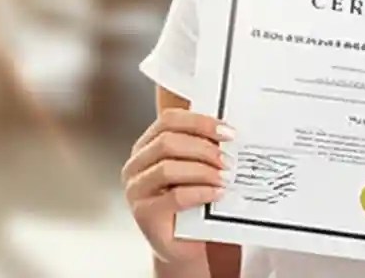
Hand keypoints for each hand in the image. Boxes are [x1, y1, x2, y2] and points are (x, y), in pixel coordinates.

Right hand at [122, 109, 234, 264]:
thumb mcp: (193, 170)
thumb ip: (201, 149)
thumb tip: (227, 133)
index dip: (200, 122)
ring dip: (203, 170)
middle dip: (203, 148)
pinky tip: (217, 194)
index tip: (227, 131)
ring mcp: (136, 190)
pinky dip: (201, 192)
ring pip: (168, 168)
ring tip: (225, 177)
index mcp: (146, 146)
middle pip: (167, 142)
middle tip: (228, 159)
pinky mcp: (145, 214)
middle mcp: (136, 165)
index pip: (169, 120)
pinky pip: (175, 197)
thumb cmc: (189, 204)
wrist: (182, 244)